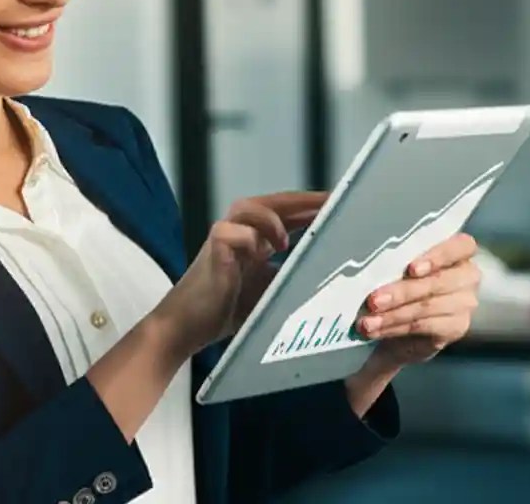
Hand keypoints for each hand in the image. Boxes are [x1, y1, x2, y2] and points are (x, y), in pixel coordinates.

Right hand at [154, 191, 326, 356]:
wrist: (188, 328)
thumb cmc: (228, 311)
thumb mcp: (270, 290)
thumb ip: (291, 274)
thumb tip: (330, 272)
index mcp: (256, 238)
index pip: (288, 213)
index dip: (312, 207)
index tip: (342, 204)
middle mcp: (240, 230)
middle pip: (273, 201)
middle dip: (303, 201)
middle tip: (332, 202)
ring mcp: (224, 236)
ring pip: (248, 207)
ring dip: (272, 218)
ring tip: (286, 241)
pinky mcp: (212, 249)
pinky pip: (231, 233)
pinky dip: (249, 240)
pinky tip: (261, 255)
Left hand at [356, 233, 481, 369]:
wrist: (407, 326)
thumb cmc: (402, 282)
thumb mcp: (401, 266)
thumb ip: (398, 261)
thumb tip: (371, 264)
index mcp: (459, 250)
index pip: (461, 246)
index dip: (437, 256)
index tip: (411, 269)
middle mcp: (468, 275)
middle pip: (437, 281)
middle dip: (402, 291)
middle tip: (373, 301)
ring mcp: (465, 302)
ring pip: (427, 306)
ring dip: (393, 315)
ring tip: (367, 322)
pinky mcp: (456, 327)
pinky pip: (423, 326)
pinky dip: (395, 328)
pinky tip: (377, 330)